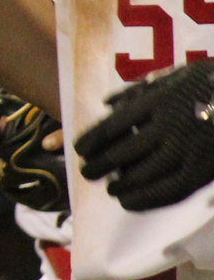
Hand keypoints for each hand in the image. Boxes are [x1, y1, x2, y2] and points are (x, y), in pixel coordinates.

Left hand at [77, 60, 213, 210]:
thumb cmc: (211, 84)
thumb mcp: (177, 76)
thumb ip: (141, 89)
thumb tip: (107, 103)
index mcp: (158, 101)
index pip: (113, 126)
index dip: (92, 140)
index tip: (79, 149)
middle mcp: (170, 126)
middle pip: (123, 152)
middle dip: (99, 165)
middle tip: (86, 173)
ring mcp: (188, 150)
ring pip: (144, 174)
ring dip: (121, 185)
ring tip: (110, 189)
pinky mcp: (203, 170)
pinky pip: (169, 191)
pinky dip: (145, 199)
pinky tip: (130, 203)